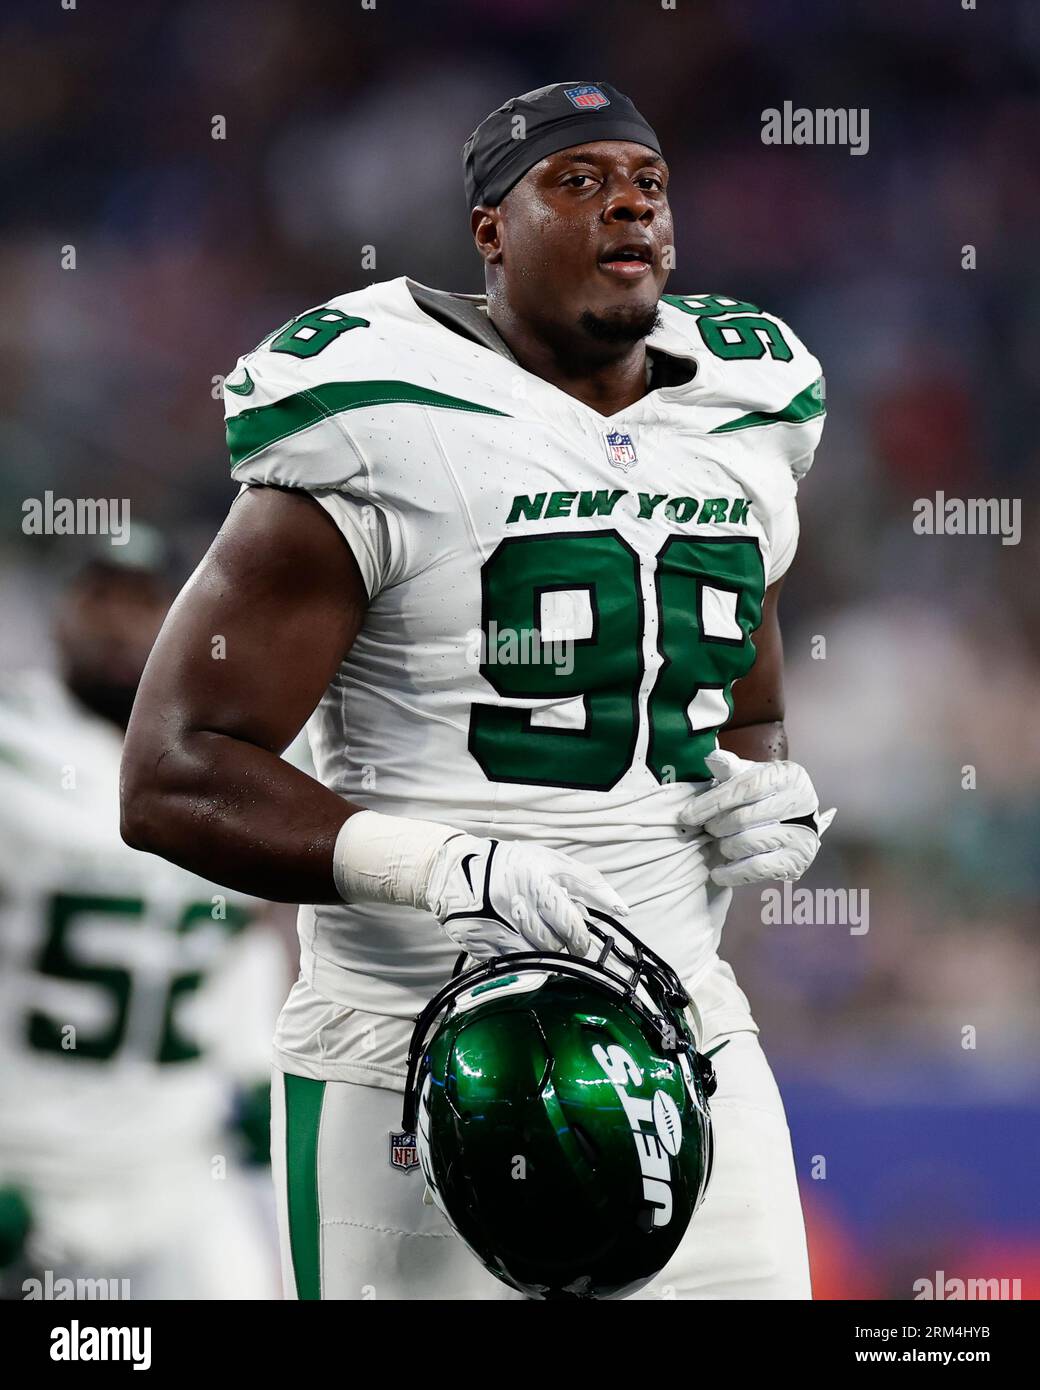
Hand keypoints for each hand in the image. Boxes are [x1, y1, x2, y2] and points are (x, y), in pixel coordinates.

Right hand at [424, 836, 627, 959]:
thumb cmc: (509, 865)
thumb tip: (621, 908)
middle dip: (561, 946)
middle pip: (553, 945)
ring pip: (534, 958)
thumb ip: (587, 883)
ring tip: (537, 939)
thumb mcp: (550, 862)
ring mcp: (493, 925)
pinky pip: (511, 964)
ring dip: (543, 955)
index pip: (570, 924)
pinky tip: (517, 945)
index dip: (580, 939)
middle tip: (558, 939)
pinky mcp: (478, 943)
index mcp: (535, 880)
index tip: (579, 942)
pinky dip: (520, 961)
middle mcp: (513, 903)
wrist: (453, 871)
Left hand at [678, 749, 835, 886]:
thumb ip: (731, 769)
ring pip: (747, 843)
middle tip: (709, 830)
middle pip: (743, 818)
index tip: (687, 815)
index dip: (712, 802)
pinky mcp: (797, 860)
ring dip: (725, 847)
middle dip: (717, 826)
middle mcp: (801, 802)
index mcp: (788, 775)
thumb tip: (713, 758)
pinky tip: (719, 872)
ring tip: (721, 844)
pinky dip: (732, 873)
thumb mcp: (751, 775)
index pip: (745, 788)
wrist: (797, 820)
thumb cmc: (766, 794)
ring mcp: (802, 834)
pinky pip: (757, 869)